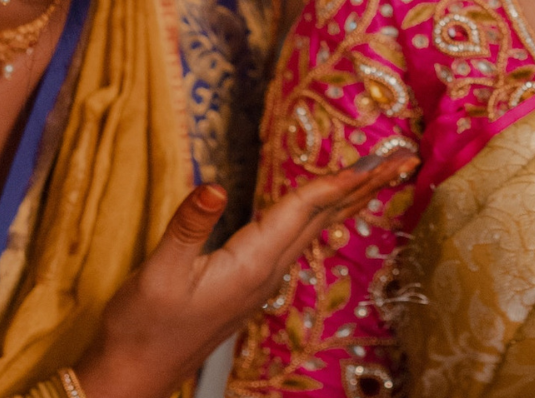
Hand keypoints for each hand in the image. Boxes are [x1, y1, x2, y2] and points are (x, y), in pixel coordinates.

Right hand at [74, 149, 417, 397]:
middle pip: (324, 217)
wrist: (133, 376)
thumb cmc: (141, 327)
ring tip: (373, 177)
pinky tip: (324, 212)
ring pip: (314, 229)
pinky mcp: (250, 287)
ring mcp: (262, 281)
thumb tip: (213, 186)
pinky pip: (296, 242)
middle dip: (363, 186)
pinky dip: (319, 217)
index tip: (379, 159)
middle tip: (401, 160)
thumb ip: (188, 226)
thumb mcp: (158, 272)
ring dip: (346, 199)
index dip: (339, 179)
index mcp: (253, 262)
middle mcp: (267, 271)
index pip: (305, 209)